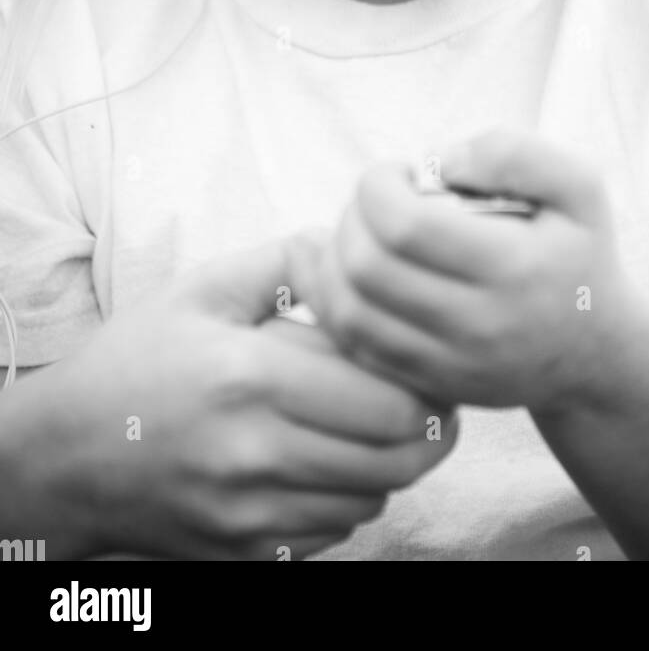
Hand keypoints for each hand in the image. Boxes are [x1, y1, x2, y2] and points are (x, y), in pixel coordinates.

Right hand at [4, 239, 456, 559]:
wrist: (65, 455)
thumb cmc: (139, 359)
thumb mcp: (205, 288)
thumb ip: (290, 259)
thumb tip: (360, 251)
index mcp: (249, 377)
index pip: (391, 401)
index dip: (424, 378)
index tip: (418, 355)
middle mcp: (254, 455)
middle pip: (399, 457)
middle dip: (426, 422)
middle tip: (419, 390)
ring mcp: (250, 515)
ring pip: (375, 498)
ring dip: (389, 461)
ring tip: (367, 421)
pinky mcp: (247, 553)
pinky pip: (335, 532)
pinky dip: (348, 496)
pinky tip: (325, 457)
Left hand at [292, 130, 646, 413]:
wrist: (594, 356)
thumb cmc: (578, 254)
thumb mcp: (577, 187)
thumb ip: (514, 153)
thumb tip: (438, 163)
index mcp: (513, 269)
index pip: (404, 225)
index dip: (379, 185)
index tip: (398, 172)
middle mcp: (478, 326)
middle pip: (365, 268)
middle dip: (351, 217)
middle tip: (376, 200)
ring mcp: (448, 365)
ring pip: (348, 313)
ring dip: (331, 260)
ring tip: (358, 231)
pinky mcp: (427, 389)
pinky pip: (353, 347)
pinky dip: (334, 302)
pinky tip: (348, 270)